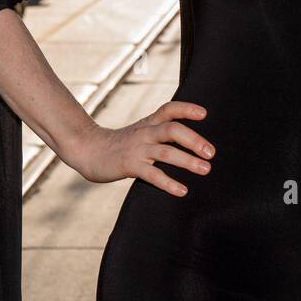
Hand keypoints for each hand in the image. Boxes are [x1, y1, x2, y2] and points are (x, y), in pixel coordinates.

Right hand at [72, 101, 213, 195]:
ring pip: (166, 152)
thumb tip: (192, 141)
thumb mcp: (141, 132)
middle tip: (211, 153)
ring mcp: (137, 149)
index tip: (204, 114)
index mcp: (149, 123)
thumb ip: (161, 132)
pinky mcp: (129, 166)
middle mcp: (145, 133)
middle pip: (172, 129)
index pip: (169, 109)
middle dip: (194, 140)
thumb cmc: (121, 144)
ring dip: (188, 161)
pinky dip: (169, 183)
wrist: (89, 150)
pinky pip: (152, 174)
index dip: (187, 109)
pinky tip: (182, 190)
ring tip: (205, 169)